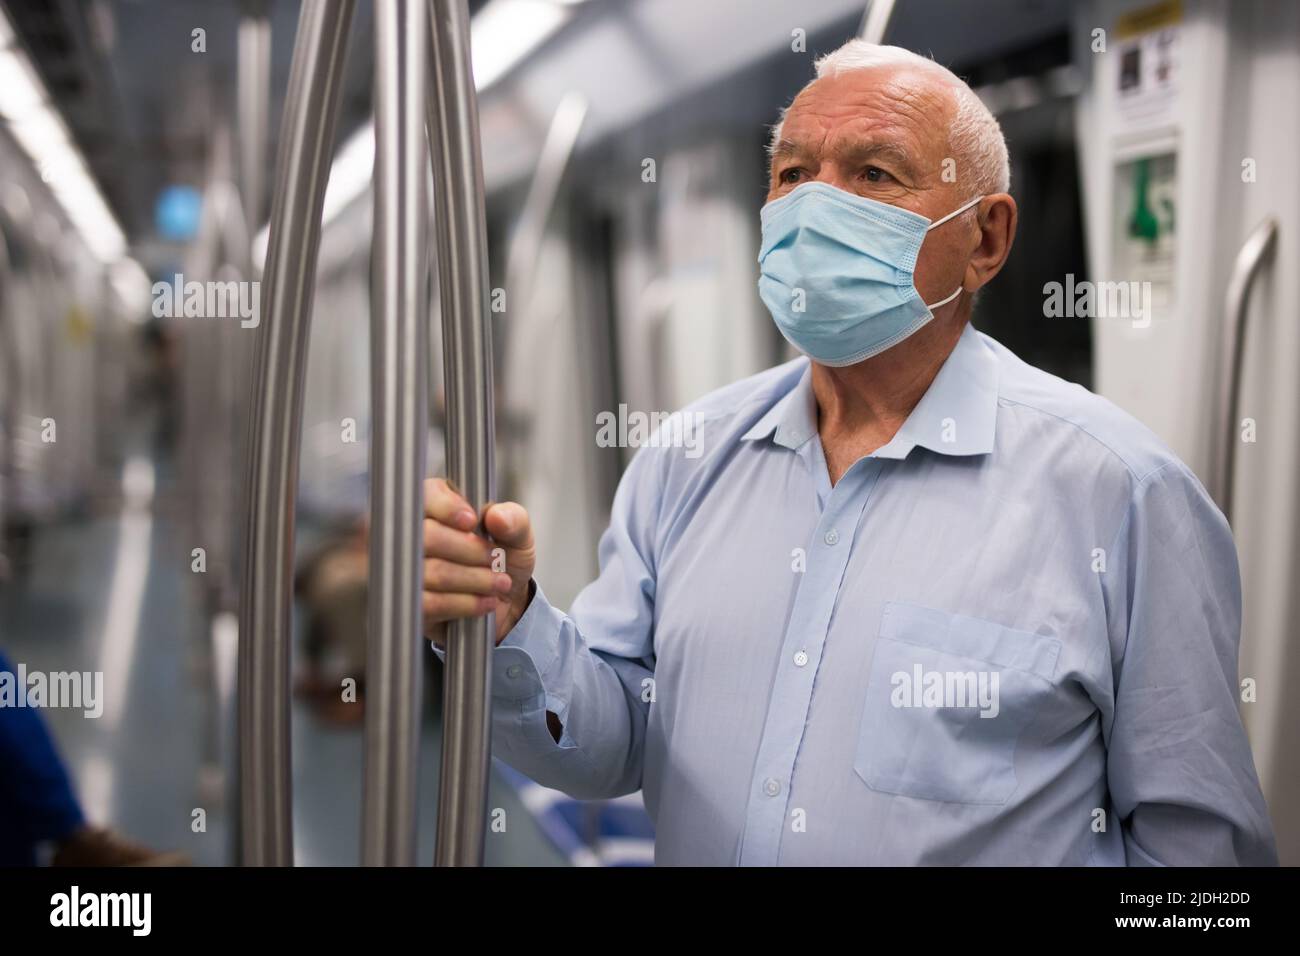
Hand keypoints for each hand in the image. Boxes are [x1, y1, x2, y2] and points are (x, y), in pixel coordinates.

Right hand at [422, 477, 535, 645]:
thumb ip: (514, 520)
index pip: (426, 494)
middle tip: (496, 560)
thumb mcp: (518, 535)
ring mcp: (407, 569)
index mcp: (438, 505)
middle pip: (427, 536)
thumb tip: (497, 516)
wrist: (503, 601)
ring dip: (473, 580)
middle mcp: (414, 533)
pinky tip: (486, 601)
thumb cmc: (503, 558)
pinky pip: (429, 603)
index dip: (447, 507)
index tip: (471, 522)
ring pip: (431, 572)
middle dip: (470, 550)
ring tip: (500, 583)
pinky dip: (464, 603)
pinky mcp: (410, 601)